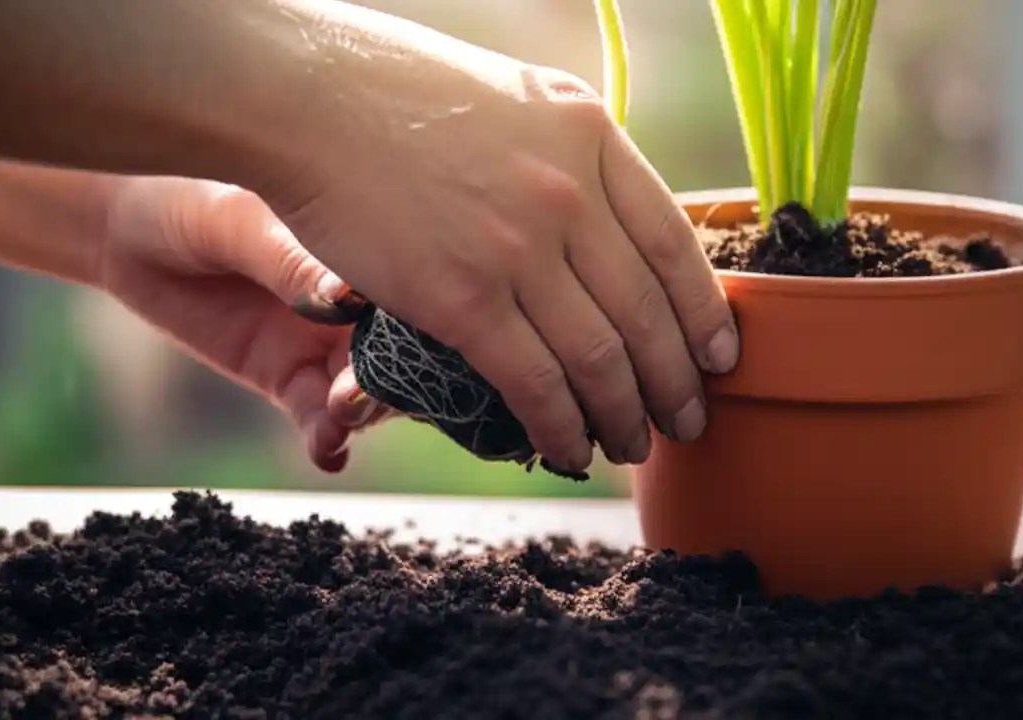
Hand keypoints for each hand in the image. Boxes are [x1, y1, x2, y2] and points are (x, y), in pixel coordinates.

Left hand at [99, 177, 389, 472]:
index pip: (412, 288)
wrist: (125, 231)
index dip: (420, 321)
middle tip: (357, 392)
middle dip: (391, 379)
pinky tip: (328, 453)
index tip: (404, 346)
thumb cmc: (189, 198)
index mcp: (362, 243)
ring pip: (368, 388)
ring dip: (363, 411)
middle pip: (401, 349)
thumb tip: (346, 298)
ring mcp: (324, 341)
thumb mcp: (240, 223)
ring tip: (337, 420)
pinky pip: (318, 416)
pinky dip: (330, 439)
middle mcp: (357, 298)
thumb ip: (291, 264)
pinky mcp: (286, 377)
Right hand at [258, 2, 739, 473]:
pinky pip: (534, 382)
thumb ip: (561, 154)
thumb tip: (593, 215)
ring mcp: (520, 247)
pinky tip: (568, 451)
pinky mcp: (463, 299)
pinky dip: (561, 426)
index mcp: (589, 135)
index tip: (719, 358)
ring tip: (632, 448)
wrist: (303, 95)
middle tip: (686, 422)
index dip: (703, 314)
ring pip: (600, 358)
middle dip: (676, 382)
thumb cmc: (389, 89)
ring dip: (624, 416)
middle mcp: (570, 192)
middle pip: (647, 312)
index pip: (674, 244)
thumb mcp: (509, 98)